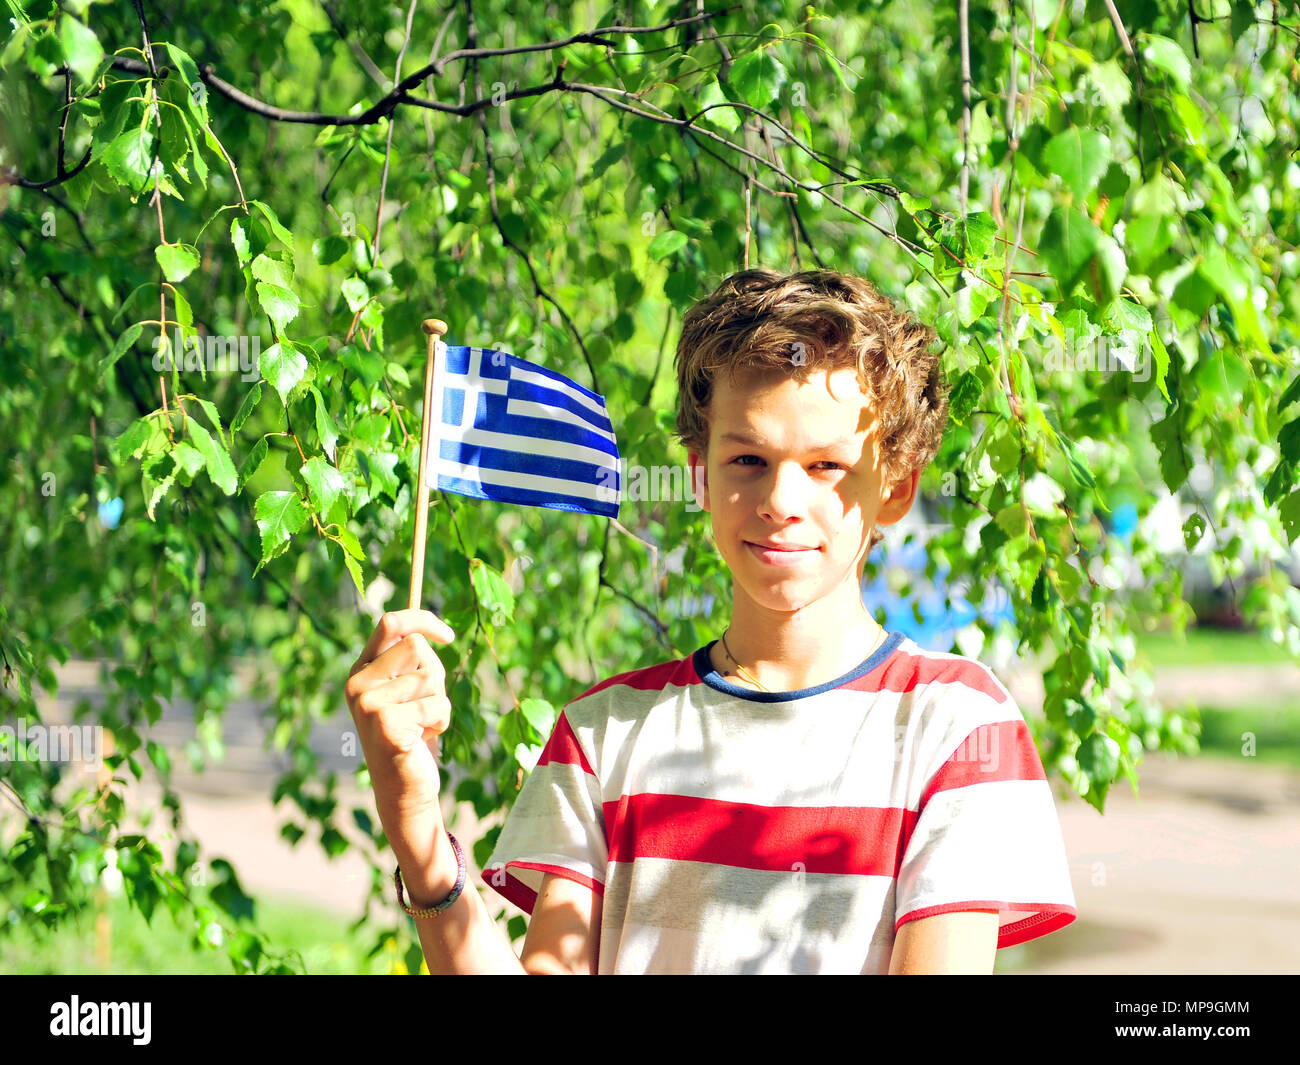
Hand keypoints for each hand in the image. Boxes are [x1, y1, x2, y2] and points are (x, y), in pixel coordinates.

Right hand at [345, 609, 456, 871]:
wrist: (404, 787)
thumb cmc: (413, 733)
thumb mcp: (410, 690)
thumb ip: (412, 661)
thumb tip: (428, 631)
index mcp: (361, 669)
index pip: (390, 623)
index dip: (423, 619)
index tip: (449, 636)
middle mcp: (358, 683)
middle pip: (417, 646)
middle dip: (435, 673)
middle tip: (425, 705)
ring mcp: (368, 705)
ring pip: (431, 677)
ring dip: (439, 702)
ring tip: (422, 725)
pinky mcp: (387, 725)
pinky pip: (436, 705)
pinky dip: (440, 722)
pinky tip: (421, 739)